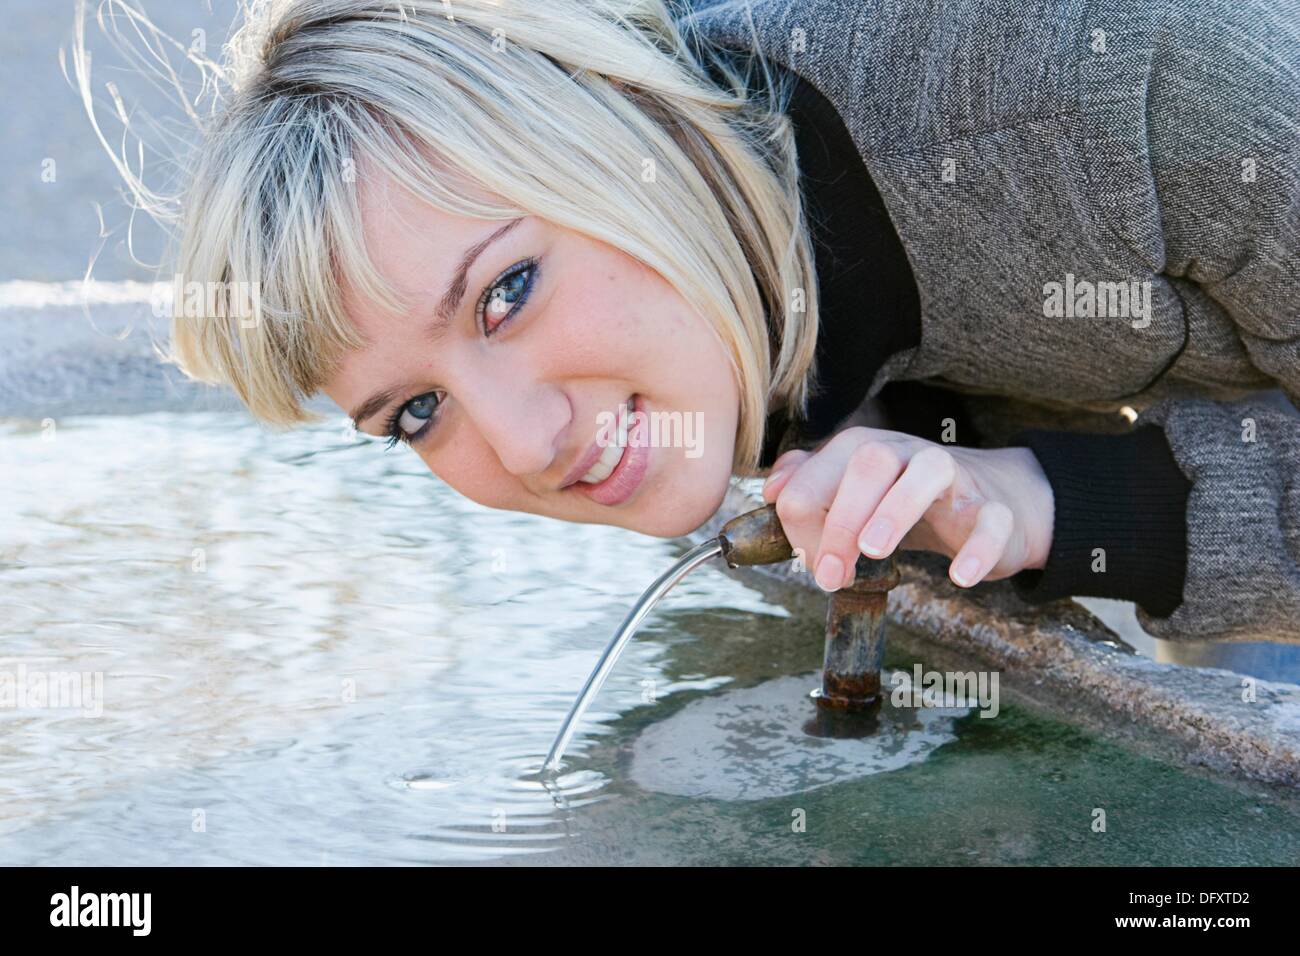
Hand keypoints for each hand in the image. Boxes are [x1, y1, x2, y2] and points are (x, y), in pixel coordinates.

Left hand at [761, 426, 1054, 590]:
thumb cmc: (906, 502)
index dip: (804, 522)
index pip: (820, 472)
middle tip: (830, 572)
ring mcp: (955, 477)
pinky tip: (959, 576)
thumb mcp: (853, 494)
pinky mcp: (995, 510)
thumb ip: (808, 488)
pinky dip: (977, 547)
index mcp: (864, 451)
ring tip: (875, 551)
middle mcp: (908, 453)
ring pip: (929, 472)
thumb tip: (771, 490)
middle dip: (841, 516)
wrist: (990, 503)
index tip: (810, 564)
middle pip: (869, 461)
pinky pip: (991, 520)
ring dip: (896, 510)